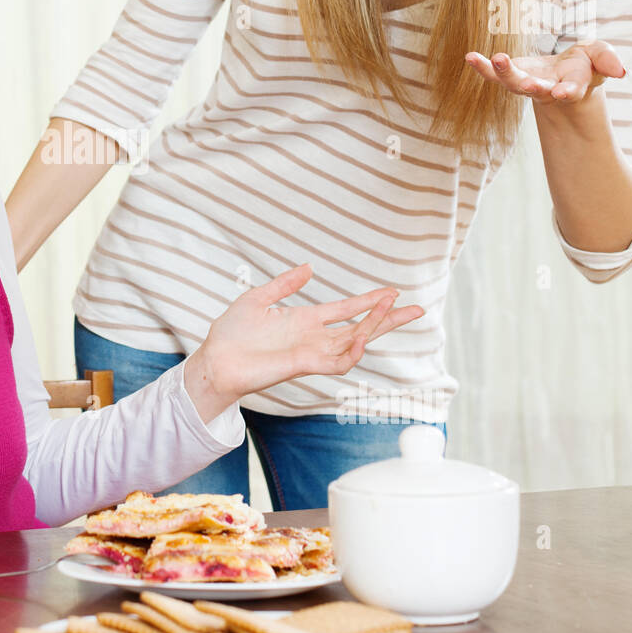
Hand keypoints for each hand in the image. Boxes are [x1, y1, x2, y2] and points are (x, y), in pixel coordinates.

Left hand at [184, 264, 423, 421]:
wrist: (215, 359)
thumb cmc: (231, 333)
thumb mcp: (258, 298)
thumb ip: (284, 284)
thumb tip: (309, 267)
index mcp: (305, 321)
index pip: (346, 310)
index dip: (369, 301)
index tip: (393, 291)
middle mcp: (314, 338)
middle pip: (361, 328)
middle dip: (388, 319)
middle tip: (416, 309)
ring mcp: (311, 353)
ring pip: (355, 343)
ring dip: (375, 327)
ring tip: (392, 309)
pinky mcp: (303, 365)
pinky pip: (337, 363)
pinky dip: (352, 353)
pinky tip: (363, 339)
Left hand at [464, 41, 624, 106]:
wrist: (562, 73)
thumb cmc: (582, 65)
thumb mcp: (599, 57)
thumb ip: (608, 61)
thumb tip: (619, 71)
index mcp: (570, 87)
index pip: (570, 90)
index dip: (567, 92)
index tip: (563, 93)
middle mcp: (545, 89)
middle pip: (536, 89)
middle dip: (531, 85)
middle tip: (526, 82)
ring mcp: (525, 84)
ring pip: (512, 82)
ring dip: (504, 72)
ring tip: (496, 59)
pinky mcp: (510, 75)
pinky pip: (493, 74)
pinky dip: (482, 67)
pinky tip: (469, 57)